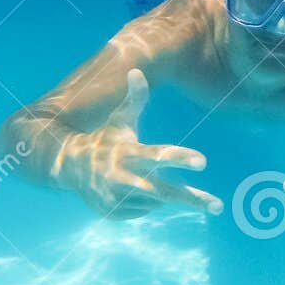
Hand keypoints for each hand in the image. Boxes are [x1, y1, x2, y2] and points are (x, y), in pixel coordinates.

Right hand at [59, 69, 220, 218]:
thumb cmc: (103, 139)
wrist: (67, 166)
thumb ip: (134, 99)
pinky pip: (144, 211)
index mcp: (128, 152)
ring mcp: (117, 199)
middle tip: (218, 206)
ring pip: (156, 202)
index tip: (204, 162)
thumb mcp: (119, 119)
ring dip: (157, 192)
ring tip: (139, 178)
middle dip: (193, 199)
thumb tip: (137, 70)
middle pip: (165, 192)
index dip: (180, 158)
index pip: (158, 155)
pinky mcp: (114, 213)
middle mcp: (122, 177)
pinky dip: (144, 202)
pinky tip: (128, 190)